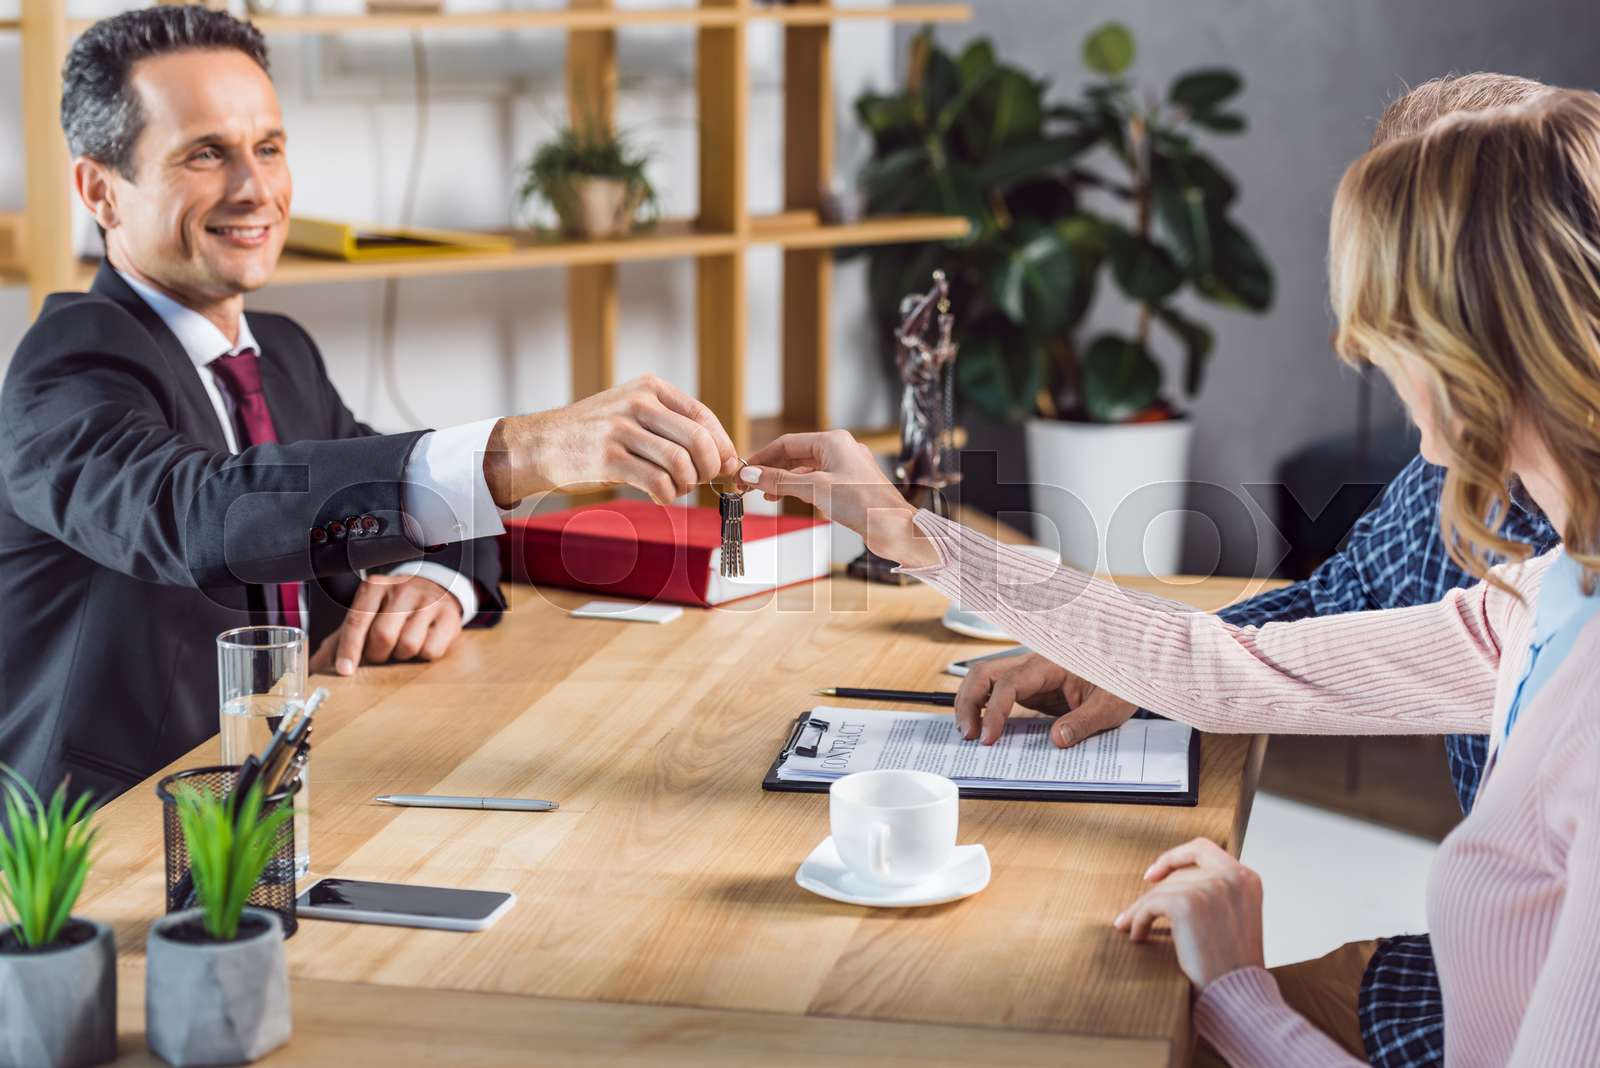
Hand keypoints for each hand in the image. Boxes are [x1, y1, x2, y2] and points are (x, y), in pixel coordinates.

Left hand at [310, 573, 463, 676]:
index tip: (345, 671)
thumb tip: (314, 668)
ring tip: (402, 645)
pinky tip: (422, 642)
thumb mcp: (366, 617)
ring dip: (401, 655)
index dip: (349, 649)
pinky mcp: (449, 616)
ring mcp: (428, 601)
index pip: (357, 621)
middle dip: (378, 654)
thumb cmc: (393, 609)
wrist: (433, 591)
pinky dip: (423, 655)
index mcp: (374, 587)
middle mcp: (402, 589)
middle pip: (383, 635)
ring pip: (408, 644)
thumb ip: (339, 641)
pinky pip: (431, 650)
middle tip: (380, 654)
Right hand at [482, 374, 739, 506]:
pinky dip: (668, 496)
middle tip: (701, 480)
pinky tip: (662, 497)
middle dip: (709, 467)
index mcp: (649, 387)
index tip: (727, 466)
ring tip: (676, 488)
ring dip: (686, 484)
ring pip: (679, 462)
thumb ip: (676, 428)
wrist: (543, 443)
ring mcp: (620, 429)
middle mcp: (637, 402)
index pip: (703, 416)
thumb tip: (728, 459)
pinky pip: (656, 482)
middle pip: (697, 439)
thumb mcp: (635, 413)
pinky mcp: (607, 458)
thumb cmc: (597, 433)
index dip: (722, 446)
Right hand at [737, 430, 937, 567]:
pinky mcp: (851, 485)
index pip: (788, 443)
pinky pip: (819, 481)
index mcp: (834, 441)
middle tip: (751, 485)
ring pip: (807, 469)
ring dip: (786, 481)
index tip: (745, 471)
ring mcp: (847, 467)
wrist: (894, 528)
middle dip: (773, 470)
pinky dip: (801, 488)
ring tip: (767, 495)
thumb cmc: (864, 503)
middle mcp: (841, 449)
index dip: (764, 457)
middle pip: (797, 455)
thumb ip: (781, 480)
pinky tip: (791, 498)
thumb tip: (752, 475)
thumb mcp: (815, 488)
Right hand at [955, 653, 1138, 746]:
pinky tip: (984, 729)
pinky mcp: (1031, 689)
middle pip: (983, 674)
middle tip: (968, 735)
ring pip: (985, 680)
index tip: (989, 737)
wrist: (1129, 668)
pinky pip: (998, 694)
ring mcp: (1029, 676)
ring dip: (971, 703)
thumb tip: (1056, 740)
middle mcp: (1032, 666)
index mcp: (1049, 664)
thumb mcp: (1109, 705)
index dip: (993, 711)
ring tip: (969, 733)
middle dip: (968, 702)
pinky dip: (984, 708)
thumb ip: (1084, 722)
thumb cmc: (1121, 680)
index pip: (1008, 684)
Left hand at [1113, 837, 1264, 989]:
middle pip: (1179, 874)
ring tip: (1131, 926)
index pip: (1203, 848)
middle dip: (1155, 893)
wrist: (1238, 994)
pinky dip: (1138, 919)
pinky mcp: (1186, 903)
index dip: (1174, 857)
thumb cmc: (1233, 965)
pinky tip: (1136, 935)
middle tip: (1136, 911)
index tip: (1152, 875)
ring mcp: (1210, 887)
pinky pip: (1150, 904)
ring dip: (1141, 910)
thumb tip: (1170, 879)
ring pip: (1161, 890)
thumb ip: (1217, 893)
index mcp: (1247, 878)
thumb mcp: (1235, 917)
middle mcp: (1232, 876)